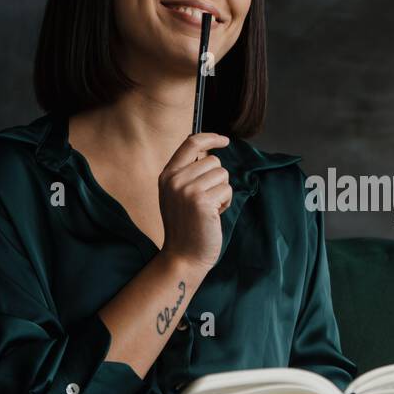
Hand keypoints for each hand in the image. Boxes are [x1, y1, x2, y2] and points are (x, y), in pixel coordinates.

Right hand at [158, 132, 231, 272]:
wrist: (183, 255)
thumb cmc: (186, 226)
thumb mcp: (178, 195)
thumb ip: (188, 174)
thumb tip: (211, 154)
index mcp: (167, 175)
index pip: (191, 143)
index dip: (210, 138)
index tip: (224, 140)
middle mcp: (175, 180)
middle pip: (213, 161)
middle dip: (217, 180)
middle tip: (207, 200)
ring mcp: (187, 190)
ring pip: (222, 174)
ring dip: (222, 192)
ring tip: (209, 209)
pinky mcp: (202, 201)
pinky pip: (226, 190)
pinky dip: (225, 203)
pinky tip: (214, 216)